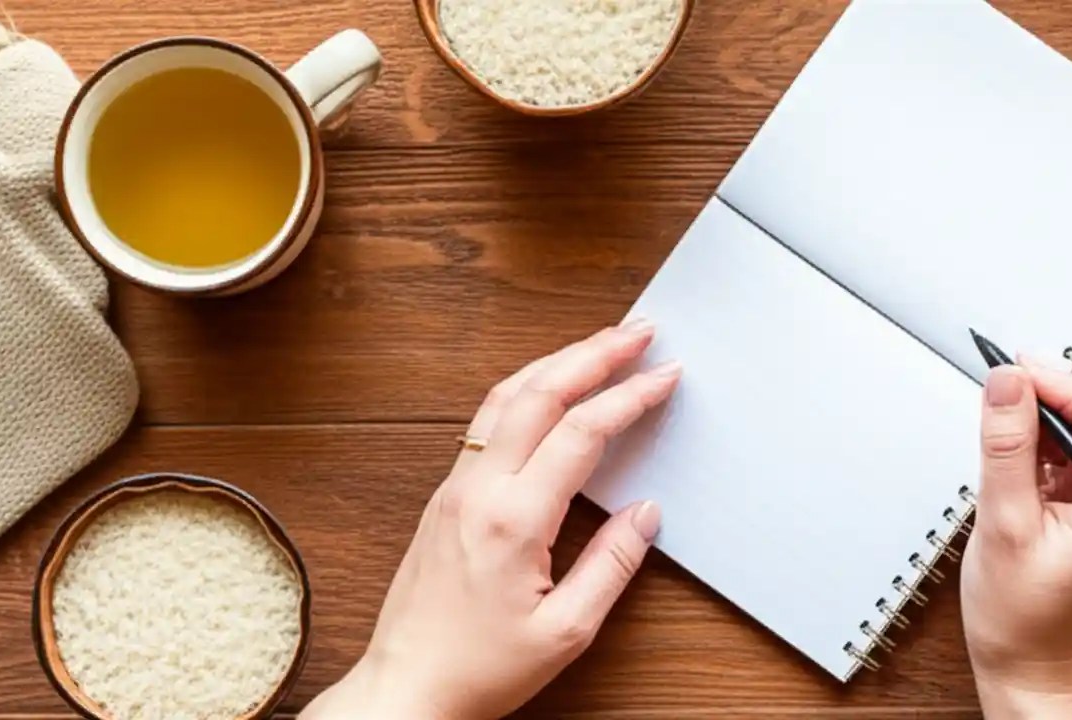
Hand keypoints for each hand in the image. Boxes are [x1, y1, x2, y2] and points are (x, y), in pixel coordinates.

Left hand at [300, 321, 679, 719]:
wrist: (406, 688)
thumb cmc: (479, 669)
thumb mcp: (565, 631)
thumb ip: (611, 565)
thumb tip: (646, 514)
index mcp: (512, 520)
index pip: (582, 432)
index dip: (630, 396)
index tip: (666, 375)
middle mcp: (478, 490)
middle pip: (539, 392)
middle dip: (595, 353)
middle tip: (639, 331)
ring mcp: (455, 487)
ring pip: (505, 396)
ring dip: (556, 361)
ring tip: (598, 344)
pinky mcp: (444, 495)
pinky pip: (486, 420)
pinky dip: (525, 388)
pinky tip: (546, 388)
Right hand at [961, 363, 1071, 719]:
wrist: (1024, 665)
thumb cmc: (1018, 616)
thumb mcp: (1002, 524)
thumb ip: (1006, 448)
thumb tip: (1007, 382)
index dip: (1065, 385)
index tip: (1014, 373)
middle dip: (1056, 394)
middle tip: (1002, 386)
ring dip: (1048, 417)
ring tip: (1002, 425)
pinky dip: (1045, 441)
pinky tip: (1015, 453)